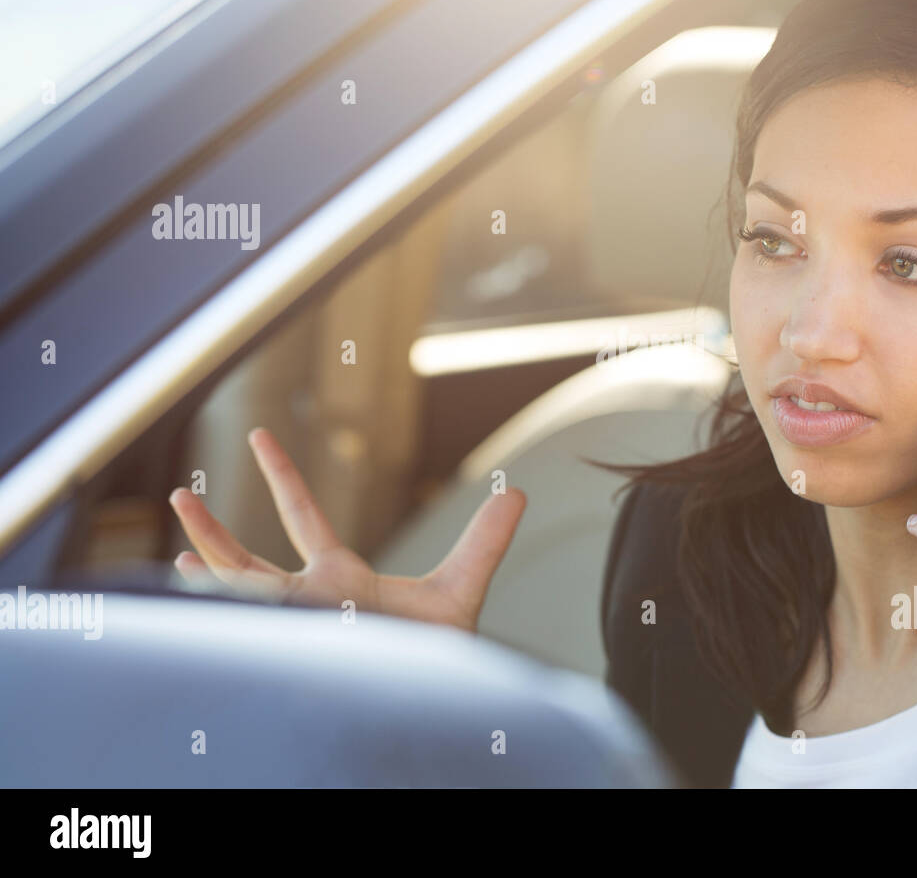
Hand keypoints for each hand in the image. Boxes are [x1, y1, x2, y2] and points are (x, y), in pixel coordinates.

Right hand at [167, 427, 526, 631]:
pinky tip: (182, 579)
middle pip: (246, 558)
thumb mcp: (460, 588)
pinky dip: (210, 604)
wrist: (428, 702)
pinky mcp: (285, 651)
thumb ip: (484, 541)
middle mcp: (304, 601)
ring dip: (203, 558)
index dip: (282, 476)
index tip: (261, 438)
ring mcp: (291, 628)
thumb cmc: (437, 656)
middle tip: (179, 494)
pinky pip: (238, 626)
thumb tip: (517, 492)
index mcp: (338, 577)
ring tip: (175, 520)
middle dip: (212, 528)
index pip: (301, 516)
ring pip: (232, 590)